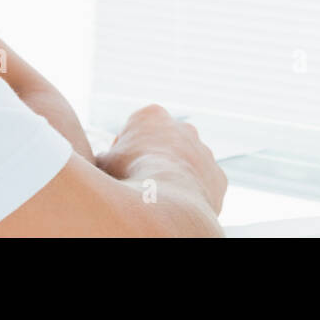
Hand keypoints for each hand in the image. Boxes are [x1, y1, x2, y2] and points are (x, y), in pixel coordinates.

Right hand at [95, 104, 227, 213]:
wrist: (163, 199)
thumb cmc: (128, 176)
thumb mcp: (104, 161)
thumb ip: (106, 156)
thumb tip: (103, 161)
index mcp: (152, 115)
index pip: (136, 128)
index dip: (125, 149)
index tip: (122, 166)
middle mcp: (183, 127)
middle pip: (165, 143)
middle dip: (154, 159)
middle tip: (141, 180)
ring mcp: (204, 151)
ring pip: (187, 163)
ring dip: (176, 175)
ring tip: (160, 195)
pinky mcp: (217, 175)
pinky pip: (203, 184)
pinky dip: (193, 193)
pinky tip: (179, 204)